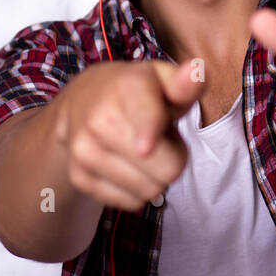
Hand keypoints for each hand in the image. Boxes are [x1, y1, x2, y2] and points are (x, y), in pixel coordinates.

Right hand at [55, 59, 200, 211]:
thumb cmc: (139, 93)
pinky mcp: (79, 178)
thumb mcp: (165, 80)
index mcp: (127, 87)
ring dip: (155, 175)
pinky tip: (127, 163)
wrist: (81, 102)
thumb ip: (186, 83)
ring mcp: (84, 151)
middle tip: (161, 139)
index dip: (149, 135)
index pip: (143, 120)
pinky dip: (136, 189)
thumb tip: (196, 73)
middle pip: (167, 170)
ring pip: (150, 190)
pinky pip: (131, 202)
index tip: (145, 145)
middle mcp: (99, 120)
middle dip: (173, 158)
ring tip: (143, 148)